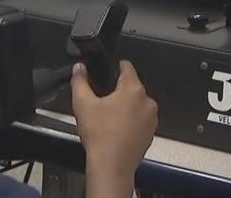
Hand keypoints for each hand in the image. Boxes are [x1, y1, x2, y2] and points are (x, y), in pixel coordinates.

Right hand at [71, 60, 157, 181]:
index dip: (116, 66)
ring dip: (125, 106)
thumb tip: (79, 68)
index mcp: (133, 89)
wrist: (111, 165)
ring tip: (108, 118)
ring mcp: (151, 118)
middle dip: (118, 91)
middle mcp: (147, 101)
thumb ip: (79, 81)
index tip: (108, 71)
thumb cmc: (100, 135)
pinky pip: (140, 119)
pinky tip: (116, 130)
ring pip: (136, 104)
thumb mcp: (82, 104)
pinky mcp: (151, 133)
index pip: (127, 67)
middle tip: (102, 101)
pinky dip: (130, 121)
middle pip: (132, 87)